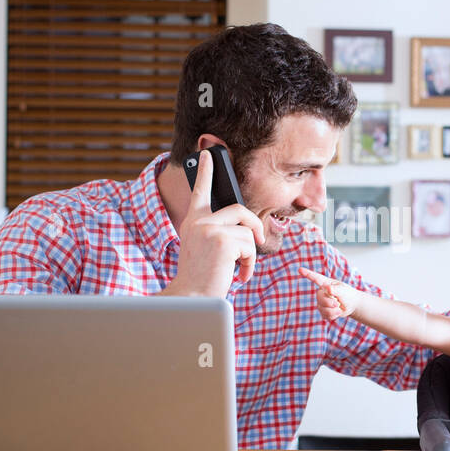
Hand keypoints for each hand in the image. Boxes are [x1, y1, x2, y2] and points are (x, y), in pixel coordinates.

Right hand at [165, 149, 264, 296]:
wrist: (192, 297)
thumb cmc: (201, 277)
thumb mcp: (205, 249)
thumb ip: (219, 232)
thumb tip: (246, 229)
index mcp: (193, 221)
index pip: (200, 191)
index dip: (205, 171)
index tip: (208, 153)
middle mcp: (198, 221)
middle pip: (240, 210)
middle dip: (254, 227)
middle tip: (257, 241)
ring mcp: (209, 229)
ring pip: (247, 231)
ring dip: (250, 254)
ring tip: (239, 270)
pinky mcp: (222, 240)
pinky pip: (249, 245)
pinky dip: (250, 263)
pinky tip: (239, 276)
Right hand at [299, 267, 361, 321]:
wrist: (351, 305)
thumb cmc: (348, 294)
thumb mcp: (344, 290)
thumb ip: (336, 289)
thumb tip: (328, 288)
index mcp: (326, 283)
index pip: (316, 278)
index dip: (308, 274)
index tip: (300, 269)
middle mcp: (322, 292)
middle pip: (319, 297)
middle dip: (329, 302)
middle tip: (338, 303)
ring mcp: (321, 302)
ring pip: (322, 308)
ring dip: (333, 310)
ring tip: (339, 307)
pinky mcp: (323, 311)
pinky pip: (325, 315)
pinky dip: (333, 315)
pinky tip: (337, 312)